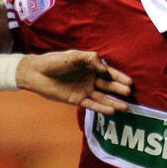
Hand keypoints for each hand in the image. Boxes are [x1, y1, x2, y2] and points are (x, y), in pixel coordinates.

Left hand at [17, 50, 131, 114]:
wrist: (37, 73)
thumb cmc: (54, 61)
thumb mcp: (74, 56)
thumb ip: (91, 60)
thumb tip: (105, 69)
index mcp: (90, 67)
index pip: (108, 73)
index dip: (119, 77)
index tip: (130, 83)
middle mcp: (90, 79)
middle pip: (108, 86)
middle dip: (118, 90)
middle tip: (129, 93)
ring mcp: (84, 90)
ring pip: (102, 98)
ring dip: (113, 102)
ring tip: (125, 107)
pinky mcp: (77, 100)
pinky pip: (92, 105)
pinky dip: (101, 108)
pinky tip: (111, 111)